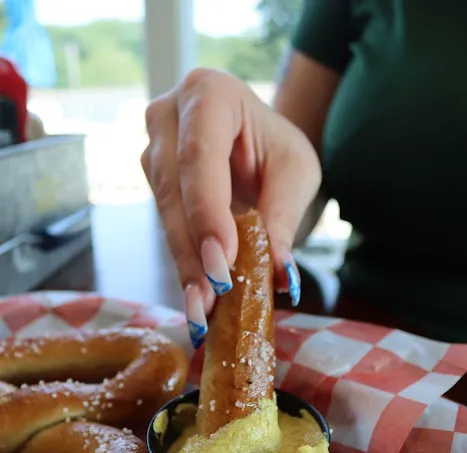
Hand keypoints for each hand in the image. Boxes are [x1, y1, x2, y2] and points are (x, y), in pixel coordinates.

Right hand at [141, 68, 321, 347]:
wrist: (257, 142)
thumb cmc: (278, 149)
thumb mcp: (295, 176)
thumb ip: (282, 220)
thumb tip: (278, 277)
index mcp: (209, 94)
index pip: (200, 156)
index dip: (207, 213)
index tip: (222, 262)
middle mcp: (169, 117)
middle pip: (174, 190)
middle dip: (193, 250)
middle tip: (210, 300)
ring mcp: (154, 150)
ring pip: (165, 215)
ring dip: (185, 266)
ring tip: (202, 311)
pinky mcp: (154, 183)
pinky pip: (167, 228)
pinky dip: (185, 265)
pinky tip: (197, 300)